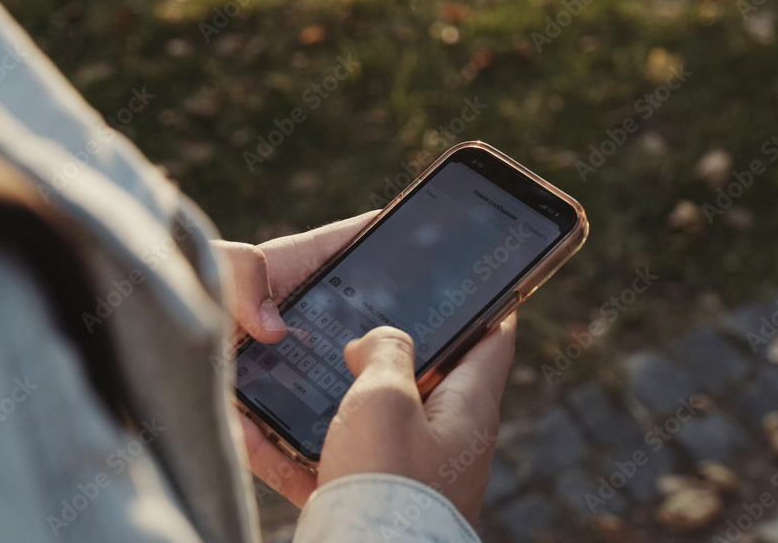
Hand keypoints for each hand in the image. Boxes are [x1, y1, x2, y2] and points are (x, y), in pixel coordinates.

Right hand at [215, 212, 516, 521]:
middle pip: (432, 375)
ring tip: (317, 367)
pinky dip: (323, 442)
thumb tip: (376, 343)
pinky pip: (351, 458)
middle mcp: (452, 440)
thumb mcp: (386, 396)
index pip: (493, 339)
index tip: (473, 279)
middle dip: (398, 347)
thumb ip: (386, 351)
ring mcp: (418, 472)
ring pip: (383, 417)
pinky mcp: (381, 498)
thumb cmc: (386, 482)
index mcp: (469, 407)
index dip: (485, 304)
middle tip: (364, 317)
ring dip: (352, 395)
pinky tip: (284, 430)